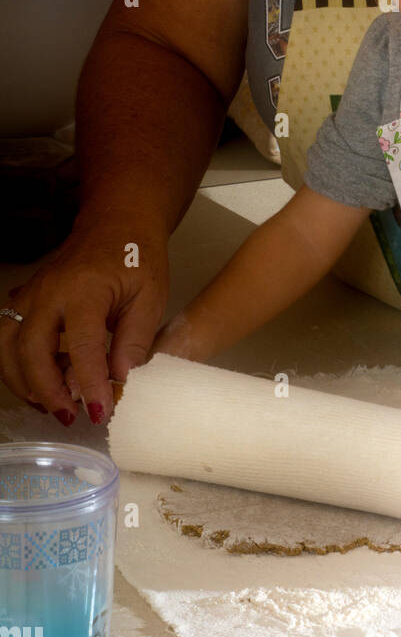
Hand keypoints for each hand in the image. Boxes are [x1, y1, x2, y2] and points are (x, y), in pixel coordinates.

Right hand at [0, 217, 168, 426]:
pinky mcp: (25, 298)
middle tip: (70, 416)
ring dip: (24, 382)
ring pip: (8, 346)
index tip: (101, 412)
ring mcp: (31, 293)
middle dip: (47, 390)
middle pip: (30, 350)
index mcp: (84, 289)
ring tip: (53, 405)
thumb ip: (134, 340)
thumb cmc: (138, 256)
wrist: (117, 220)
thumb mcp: (150, 297)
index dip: (89, 384)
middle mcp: (48, 292)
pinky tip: (44, 382)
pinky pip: (8, 336)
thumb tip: (121, 383)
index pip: (81, 347)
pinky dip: (19, 365)